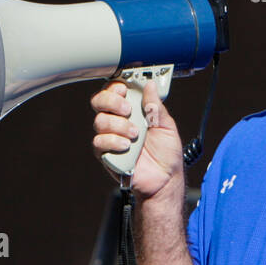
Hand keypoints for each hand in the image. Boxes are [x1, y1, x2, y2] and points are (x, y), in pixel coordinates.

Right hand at [90, 80, 184, 199]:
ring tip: (135, 134)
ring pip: (100, 121)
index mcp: (133, 110)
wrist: (165, 178)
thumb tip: (150, 85)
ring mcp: (111, 136)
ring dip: (119, 125)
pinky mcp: (106, 152)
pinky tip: (126, 146)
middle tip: (127, 110)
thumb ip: (155, 106)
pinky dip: (113, 141)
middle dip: (111, 101)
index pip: (115, 91)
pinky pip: (99, 141)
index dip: (115, 86)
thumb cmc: (166, 153)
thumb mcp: (166, 125)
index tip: (124, 89)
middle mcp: (119, 120)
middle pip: (99, 101)